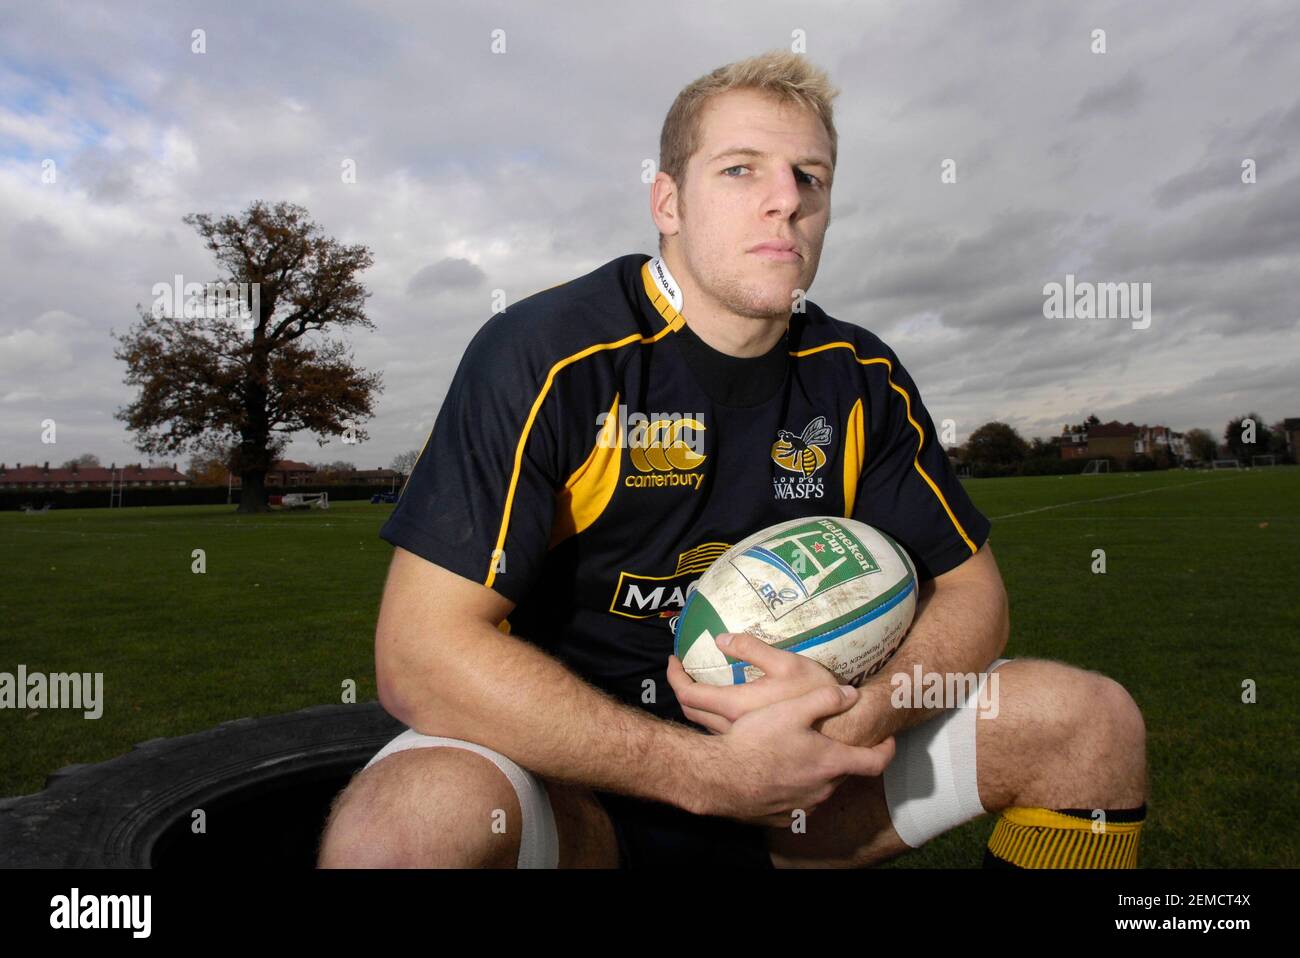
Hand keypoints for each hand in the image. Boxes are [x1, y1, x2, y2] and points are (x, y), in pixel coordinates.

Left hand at [667, 631, 842, 733]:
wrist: (841, 728)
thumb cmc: (815, 692)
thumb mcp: (787, 662)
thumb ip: (751, 649)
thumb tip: (720, 638)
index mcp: (735, 706)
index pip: (688, 694)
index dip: (674, 676)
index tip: (673, 659)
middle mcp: (732, 728)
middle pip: (690, 711)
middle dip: (679, 688)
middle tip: (680, 669)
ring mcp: (742, 739)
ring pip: (704, 723)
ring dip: (695, 702)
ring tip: (699, 682)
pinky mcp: (753, 744)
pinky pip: (720, 729)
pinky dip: (711, 713)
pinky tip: (723, 701)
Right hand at [688, 683, 894, 824]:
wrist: (721, 778)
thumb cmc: (756, 742)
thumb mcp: (792, 710)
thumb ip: (826, 699)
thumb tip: (853, 693)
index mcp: (831, 763)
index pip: (875, 761)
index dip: (887, 749)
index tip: (888, 741)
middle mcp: (824, 789)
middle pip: (844, 771)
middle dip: (842, 755)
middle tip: (829, 738)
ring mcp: (804, 806)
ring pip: (821, 786)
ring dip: (818, 772)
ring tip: (799, 754)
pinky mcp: (784, 817)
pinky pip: (800, 801)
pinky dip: (798, 786)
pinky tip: (778, 773)